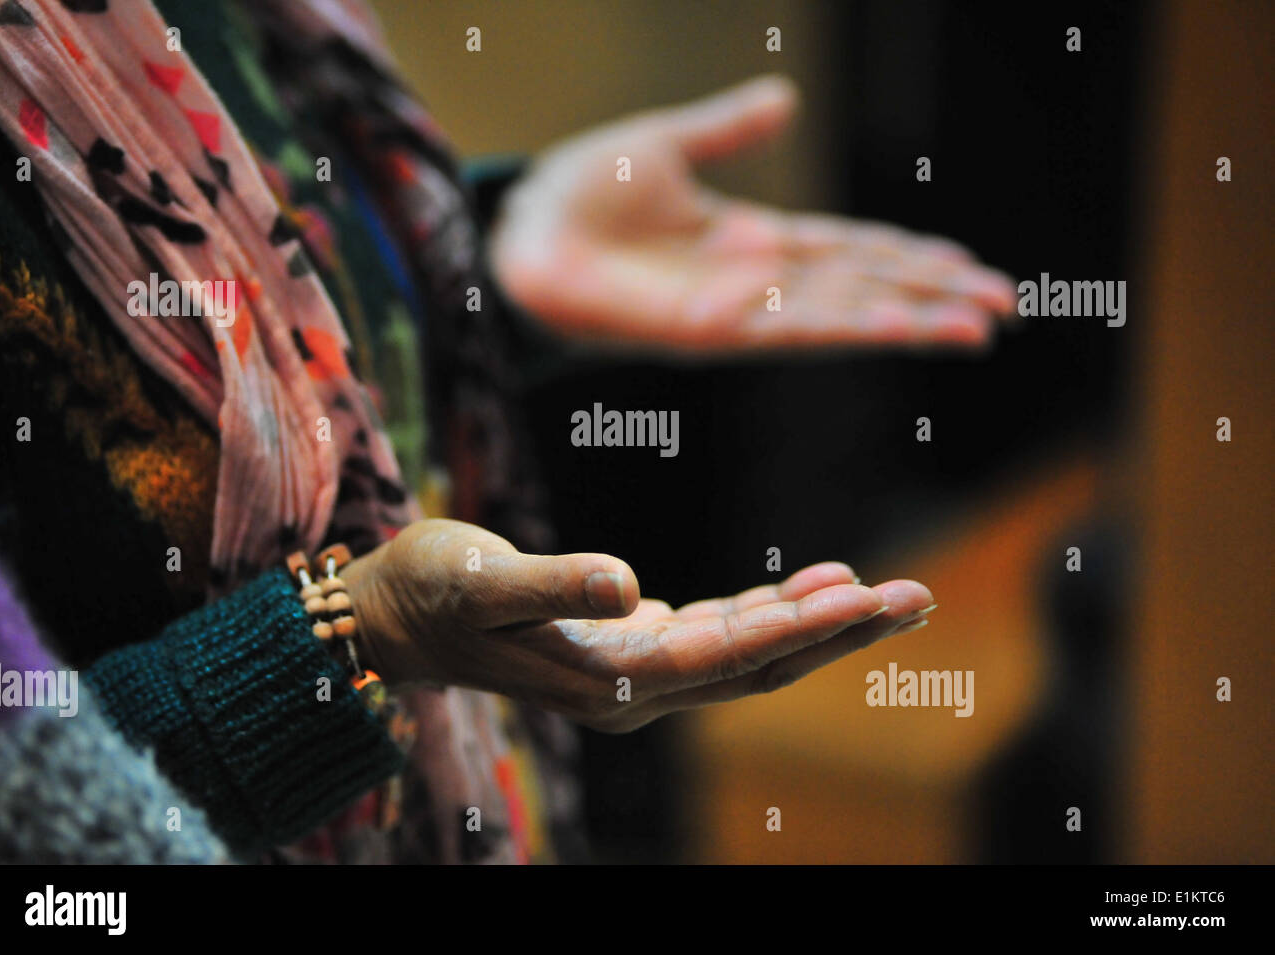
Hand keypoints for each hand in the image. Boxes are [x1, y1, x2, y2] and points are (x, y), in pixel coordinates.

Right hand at [344, 519, 935, 731]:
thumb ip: (555, 582)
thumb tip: (628, 583)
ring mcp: (639, 672)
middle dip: (840, 634)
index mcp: (610, 679)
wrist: (397, 617)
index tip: (872, 596)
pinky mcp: (635, 645)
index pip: (729, 656)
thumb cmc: (432, 589)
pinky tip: (814, 584)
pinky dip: (773, 611)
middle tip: (919, 597)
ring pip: (751, 653)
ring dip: (819, 624)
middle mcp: (637, 689)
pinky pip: (723, 635)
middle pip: (760, 665)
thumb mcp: (483, 578)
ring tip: (888, 591)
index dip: (803, 628)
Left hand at [490, 74, 1015, 352]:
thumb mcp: (668, 145)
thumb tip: (787, 99)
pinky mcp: (711, 330)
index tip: (969, 264)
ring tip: (979, 326)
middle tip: (1004, 306)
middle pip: (863, 289)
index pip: (852, 250)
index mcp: (754, 240)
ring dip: (912, 321)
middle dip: (931, 296)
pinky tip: (905, 327)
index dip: (910, 258)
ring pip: (844, 315)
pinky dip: (856, 327)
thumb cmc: (580, 196)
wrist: (518, 232)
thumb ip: (729, 131)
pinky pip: (797, 327)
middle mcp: (756, 282)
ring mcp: (737, 310)